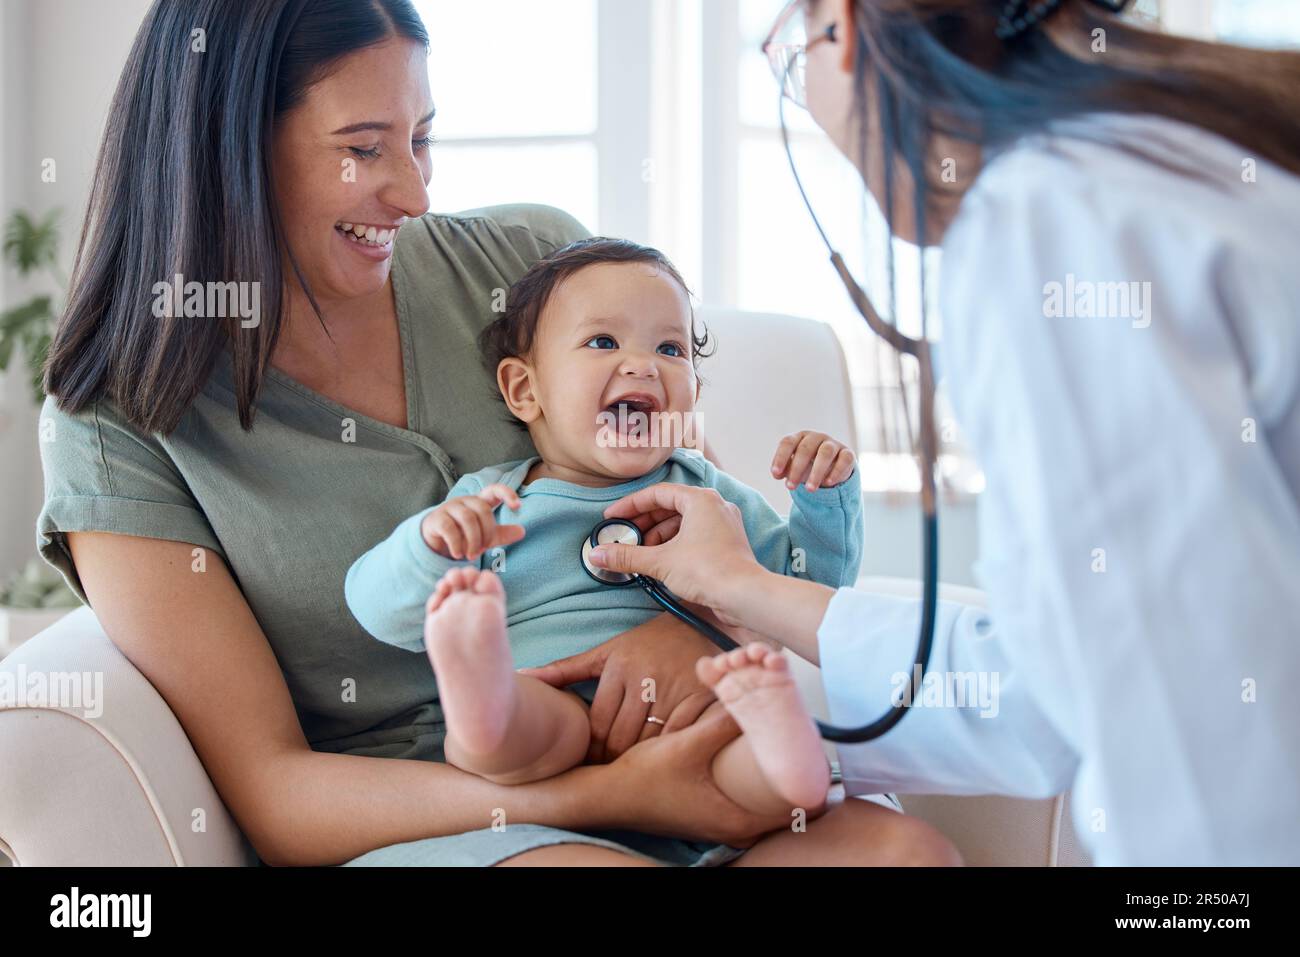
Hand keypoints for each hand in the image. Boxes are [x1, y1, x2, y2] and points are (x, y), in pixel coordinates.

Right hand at [420, 484, 525, 559]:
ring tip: (472, 556)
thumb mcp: (486, 536)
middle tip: (484, 550)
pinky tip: (458, 554)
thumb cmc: (464, 535)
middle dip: (486, 532)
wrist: (436, 541)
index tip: (518, 506)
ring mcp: (449, 508)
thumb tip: (522, 532)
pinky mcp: (436, 519)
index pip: (494, 490)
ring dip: (473, 540)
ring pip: (467, 518)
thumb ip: (502, 534)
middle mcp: (465, 501)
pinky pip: (449, 528)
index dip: (507, 494)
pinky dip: (456, 544)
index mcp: (480, 502)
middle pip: (482, 510)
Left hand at [517, 613, 723, 762]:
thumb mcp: (606, 652)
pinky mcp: (701, 698)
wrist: (701, 622)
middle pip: (622, 739)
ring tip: (634, 770)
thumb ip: (565, 669)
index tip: (590, 763)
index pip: (598, 725)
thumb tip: (521, 677)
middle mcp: (645, 676)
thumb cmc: (647, 643)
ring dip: (640, 761)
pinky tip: (664, 758)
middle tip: (609, 774)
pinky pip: (678, 738)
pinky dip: (669, 752)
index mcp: (619, 666)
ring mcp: (675, 688)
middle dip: (612, 761)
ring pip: (649, 744)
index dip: (591, 751)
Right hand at [588, 483, 766, 615]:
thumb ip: (627, 556)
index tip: (612, 517)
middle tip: (624, 537)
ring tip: (641, 554)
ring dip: (658, 536)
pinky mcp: (727, 544)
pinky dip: (675, 544)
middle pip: (670, 507)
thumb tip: (597, 554)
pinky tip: (661, 561)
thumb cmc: (709, 570)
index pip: (657, 493)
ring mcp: (723, 524)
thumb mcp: (660, 561)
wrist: (745, 596)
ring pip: (683, 523)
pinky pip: (694, 536)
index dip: (631, 505)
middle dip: (644, 523)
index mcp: (700, 499)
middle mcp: (715, 506)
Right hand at [596, 701, 795, 844]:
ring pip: (767, 807)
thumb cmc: (643, 779)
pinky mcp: (710, 815)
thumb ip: (720, 723)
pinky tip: (753, 761)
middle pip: (786, 810)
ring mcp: (722, 825)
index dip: (814, 786)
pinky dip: (757, 786)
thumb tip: (749, 695)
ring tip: (788, 750)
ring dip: (777, 783)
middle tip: (807, 747)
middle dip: (798, 780)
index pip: (798, 811)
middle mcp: (734, 828)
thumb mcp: (686, 745)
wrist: (607, 797)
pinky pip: (748, 803)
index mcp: (737, 819)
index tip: (822, 759)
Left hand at [771, 431, 855, 491]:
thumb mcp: (795, 468)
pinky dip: (836, 471)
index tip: (775, 474)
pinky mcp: (847, 454)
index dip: (781, 457)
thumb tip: (777, 474)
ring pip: (825, 453)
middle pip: (805, 448)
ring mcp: (833, 444)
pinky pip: (844, 459)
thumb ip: (785, 470)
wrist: (833, 468)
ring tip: (809, 489)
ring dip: (816, 472)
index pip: (788, 442)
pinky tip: (828, 483)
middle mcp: (816, 437)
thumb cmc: (809, 465)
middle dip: (797, 468)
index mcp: (800, 437)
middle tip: (790, 486)